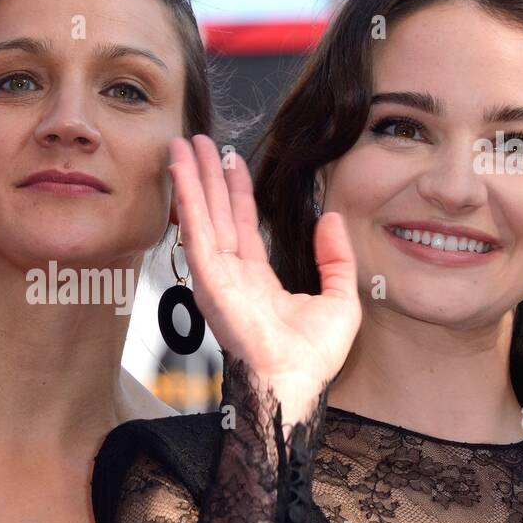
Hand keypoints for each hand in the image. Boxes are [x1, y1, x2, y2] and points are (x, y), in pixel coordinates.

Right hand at [168, 134, 360, 422]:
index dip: (235, 192)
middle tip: (197, 141)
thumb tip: (331, 219)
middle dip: (206, 177)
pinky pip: (196, 233)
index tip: (229, 162)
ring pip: (203, 217)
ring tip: (183, 144)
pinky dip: (188, 201)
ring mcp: (217, 277)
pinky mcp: (208, 280)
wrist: (295, 381)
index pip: (242, 226)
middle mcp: (231, 276)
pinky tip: (182, 174)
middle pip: (217, 214)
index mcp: (257, 281)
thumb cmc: (313, 356)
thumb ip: (336, 258)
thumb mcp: (341, 298)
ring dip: (191, 180)